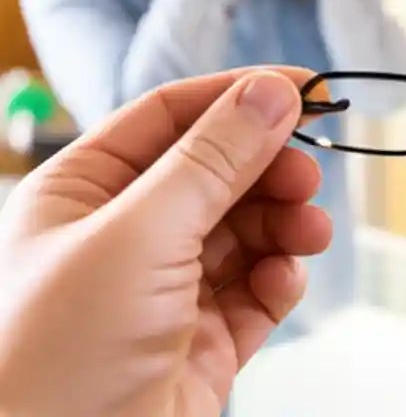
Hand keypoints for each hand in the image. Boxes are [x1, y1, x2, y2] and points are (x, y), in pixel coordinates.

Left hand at [0, 68, 331, 416]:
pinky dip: (280, 280)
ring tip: (307, 235)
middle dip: (269, 170)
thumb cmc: (56, 356)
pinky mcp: (201, 342)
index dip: (239, 98)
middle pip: (219, 173)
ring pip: (247, 231)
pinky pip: (257, 292)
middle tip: (309, 177)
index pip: (171, 118)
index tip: (309, 89)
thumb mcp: (138, 235)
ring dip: (285, 225)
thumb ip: (213, 160)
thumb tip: (272, 91)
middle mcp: (122, 235)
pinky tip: (283, 281)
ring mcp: (165, 290)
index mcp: (82, 191)